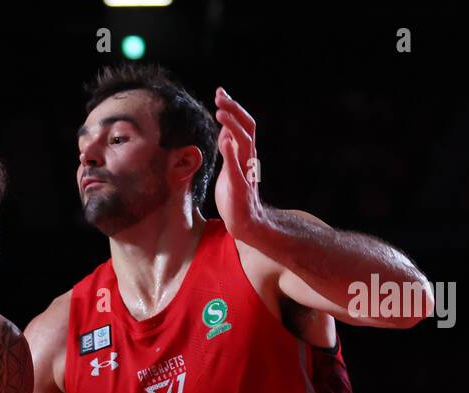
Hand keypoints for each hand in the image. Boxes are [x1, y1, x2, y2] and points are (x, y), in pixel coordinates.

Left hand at [213, 87, 270, 243]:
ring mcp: (246, 172)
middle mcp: (248, 159)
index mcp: (245, 154)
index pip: (242, 124)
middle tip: (221, 95)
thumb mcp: (228, 169)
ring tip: (220, 112)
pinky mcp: (239, 187)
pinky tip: (224, 141)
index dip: (232, 108)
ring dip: (233, 125)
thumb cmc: (235, 197)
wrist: (245, 224)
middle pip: (247, 127)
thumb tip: (224, 131)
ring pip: (244, 143)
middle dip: (234, 110)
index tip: (220, 92)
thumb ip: (228, 151)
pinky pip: (236, 168)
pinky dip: (231, 154)